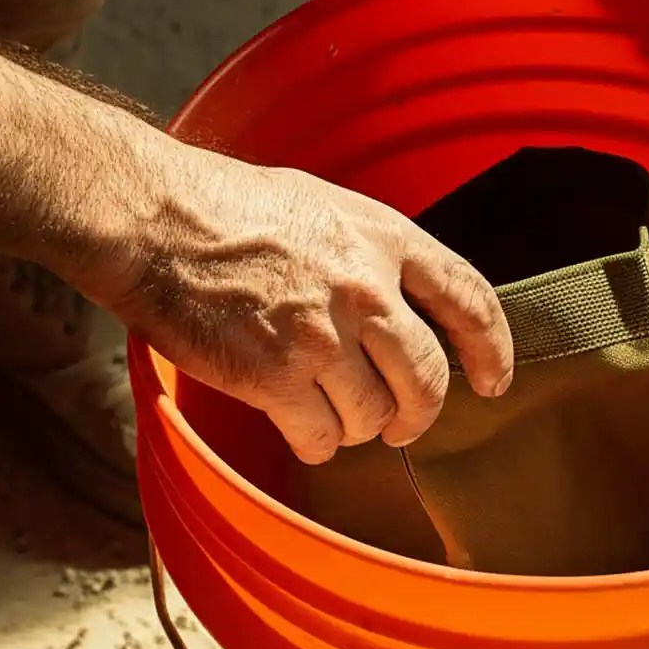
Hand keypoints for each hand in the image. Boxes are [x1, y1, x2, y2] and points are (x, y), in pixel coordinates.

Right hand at [98, 147, 513, 464]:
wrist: (153, 219)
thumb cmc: (228, 206)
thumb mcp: (325, 206)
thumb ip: (372, 254)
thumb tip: (403, 306)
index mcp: (385, 239)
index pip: (469, 300)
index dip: (493, 349)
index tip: (495, 380)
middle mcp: (367, 290)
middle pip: (429, 379)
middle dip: (421, 413)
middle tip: (404, 424)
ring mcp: (323, 337)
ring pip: (373, 417)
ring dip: (355, 426)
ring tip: (326, 409)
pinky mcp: (276, 378)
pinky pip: (320, 437)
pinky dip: (313, 442)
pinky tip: (297, 425)